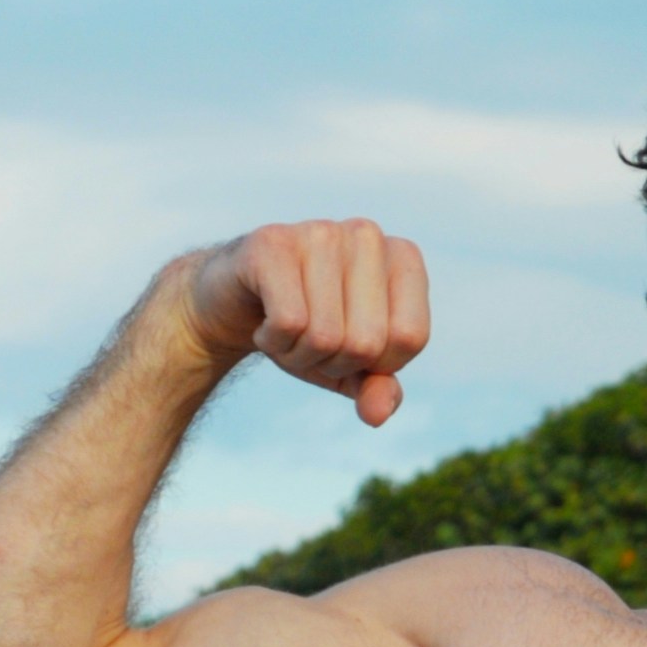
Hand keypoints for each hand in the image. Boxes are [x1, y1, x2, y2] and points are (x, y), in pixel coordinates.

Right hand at [183, 219, 431, 428]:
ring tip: (286, 328)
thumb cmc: (307, 330)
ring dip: (298, 354)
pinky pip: (289, 323)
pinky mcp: (273, 242)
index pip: (410, 337)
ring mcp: (321, 232)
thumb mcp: (350, 368)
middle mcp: (368, 235)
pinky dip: (272, 341)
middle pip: (367, 342)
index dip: (377, 364)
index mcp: (403, 258)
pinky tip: (264, 320)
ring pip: (325, 337)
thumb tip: (378, 414)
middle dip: (332, 362)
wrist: (235, 304)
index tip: (349, 343)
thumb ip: (379, 390)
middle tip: (309, 338)